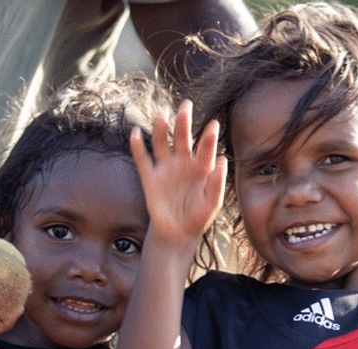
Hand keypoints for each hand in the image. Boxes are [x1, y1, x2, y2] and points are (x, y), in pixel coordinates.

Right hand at [130, 100, 226, 248]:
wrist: (177, 233)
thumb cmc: (198, 217)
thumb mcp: (212, 203)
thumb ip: (217, 184)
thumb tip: (222, 161)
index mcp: (201, 167)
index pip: (205, 149)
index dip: (208, 138)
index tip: (213, 125)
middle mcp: (183, 163)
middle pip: (182, 139)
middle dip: (183, 123)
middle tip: (186, 106)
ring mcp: (165, 169)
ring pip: (162, 145)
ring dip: (162, 131)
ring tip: (162, 117)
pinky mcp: (150, 178)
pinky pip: (143, 160)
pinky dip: (138, 147)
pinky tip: (136, 133)